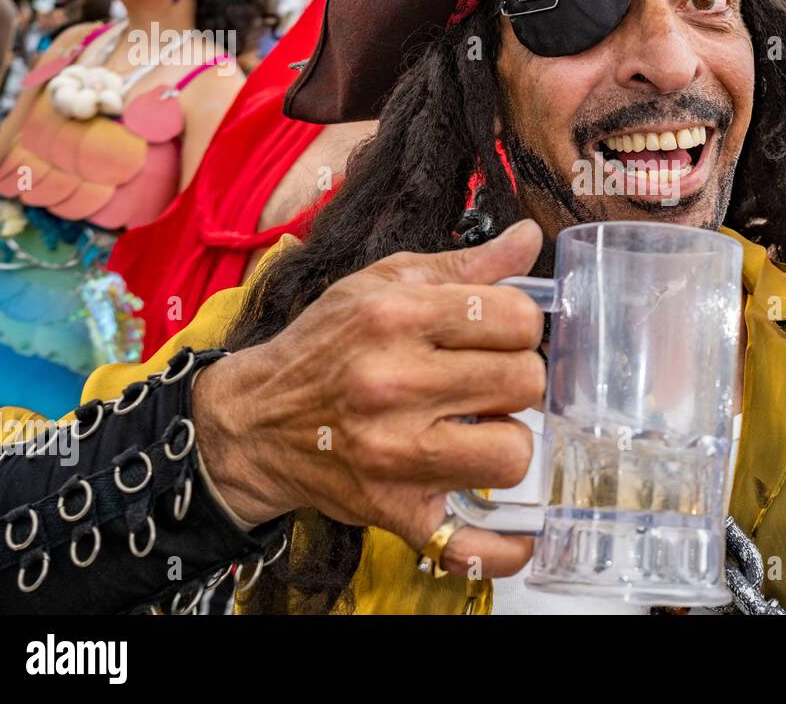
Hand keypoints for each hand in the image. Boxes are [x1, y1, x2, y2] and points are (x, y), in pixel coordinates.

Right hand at [193, 219, 546, 577]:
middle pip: (526, 382)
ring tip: (480, 431)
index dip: (520, 328)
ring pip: (513, 453)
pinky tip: (517, 531)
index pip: (518, 318)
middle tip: (489, 385)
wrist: (253, 421)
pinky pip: (471, 545)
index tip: (499, 337)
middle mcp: (395, 383)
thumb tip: (531, 238)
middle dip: (518, 380)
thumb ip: (464, 265)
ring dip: (508, 443)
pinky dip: (505, 548)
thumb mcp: (382, 284)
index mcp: (398, 317)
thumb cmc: (325, 345)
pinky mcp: (394, 510)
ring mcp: (395, 453)